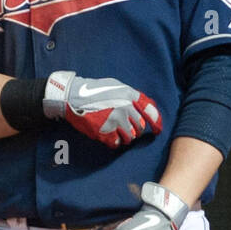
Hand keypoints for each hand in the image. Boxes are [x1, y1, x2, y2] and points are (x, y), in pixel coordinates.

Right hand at [44, 71, 161, 148]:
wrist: (72, 96)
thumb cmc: (93, 90)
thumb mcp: (115, 86)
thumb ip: (131, 96)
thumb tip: (144, 108)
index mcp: (129, 95)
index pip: (150, 111)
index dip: (157, 122)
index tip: (158, 130)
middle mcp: (126, 107)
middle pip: (140, 127)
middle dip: (135, 130)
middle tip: (126, 128)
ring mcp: (116, 120)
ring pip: (130, 137)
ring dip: (125, 137)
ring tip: (116, 131)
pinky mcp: (106, 131)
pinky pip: (117, 143)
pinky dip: (114, 141)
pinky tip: (108, 135)